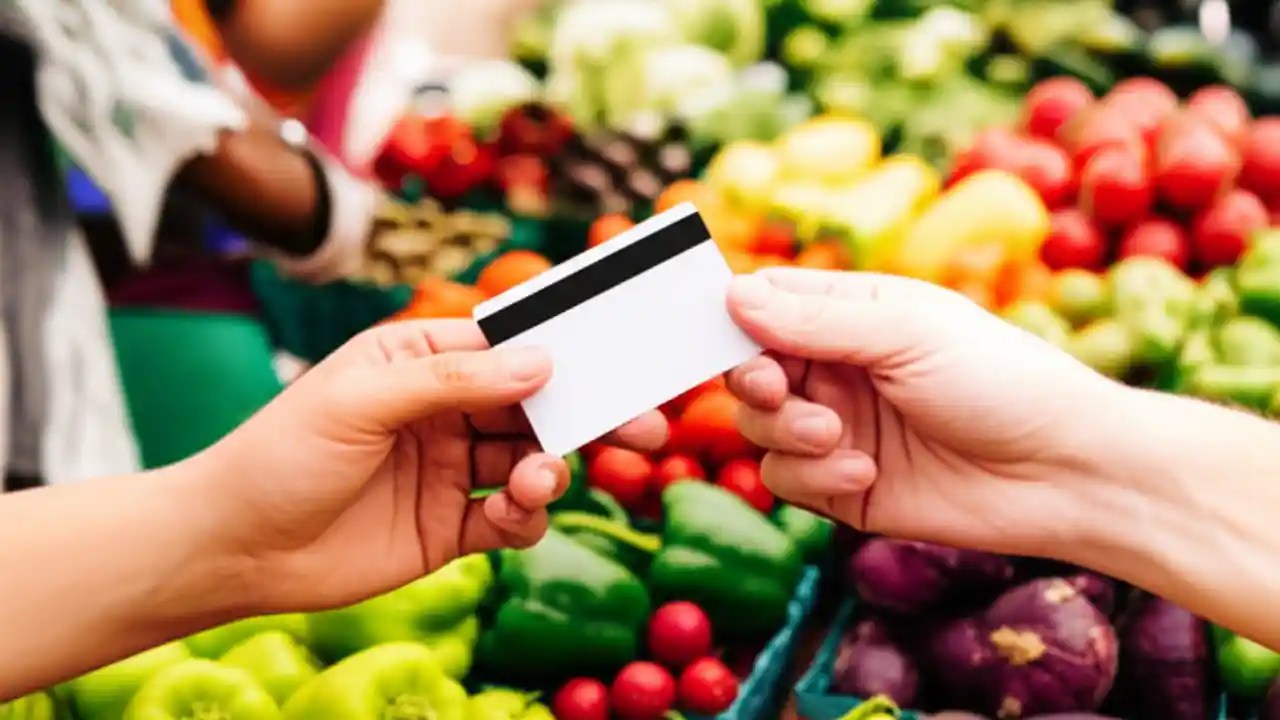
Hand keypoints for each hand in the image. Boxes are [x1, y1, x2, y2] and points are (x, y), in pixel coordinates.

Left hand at [198, 319, 665, 612]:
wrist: (233, 549)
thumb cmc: (280, 454)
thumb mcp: (362, 400)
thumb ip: (453, 380)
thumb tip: (541, 362)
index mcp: (422, 359)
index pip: (506, 344)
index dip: (563, 346)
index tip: (620, 348)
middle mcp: (445, 410)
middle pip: (535, 404)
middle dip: (585, 414)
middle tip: (644, 425)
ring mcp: (451, 469)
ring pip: (531, 461)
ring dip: (549, 470)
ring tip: (538, 480)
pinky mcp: (450, 527)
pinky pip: (511, 520)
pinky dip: (526, 518)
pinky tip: (513, 515)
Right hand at [725, 268, 1132, 557]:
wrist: (1065, 472)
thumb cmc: (1001, 380)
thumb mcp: (906, 333)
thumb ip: (815, 319)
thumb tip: (733, 294)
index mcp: (852, 315)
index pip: (766, 304)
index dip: (733, 316)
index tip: (711, 330)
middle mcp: (837, 370)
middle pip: (748, 371)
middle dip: (752, 381)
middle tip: (774, 388)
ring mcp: (838, 430)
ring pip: (759, 429)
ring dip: (785, 432)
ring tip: (836, 435)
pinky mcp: (844, 489)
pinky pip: (786, 481)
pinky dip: (811, 476)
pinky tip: (866, 472)